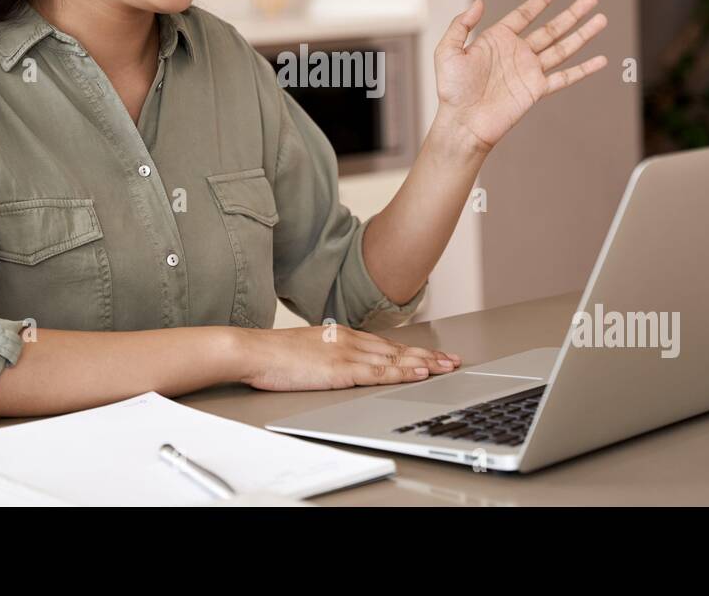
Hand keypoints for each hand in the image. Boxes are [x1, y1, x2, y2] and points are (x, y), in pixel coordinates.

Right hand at [238, 325, 462, 390]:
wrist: (254, 350)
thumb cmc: (275, 354)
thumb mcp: (309, 349)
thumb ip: (329, 353)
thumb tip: (341, 363)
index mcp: (343, 336)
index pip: (386, 345)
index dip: (413, 351)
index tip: (434, 355)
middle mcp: (350, 341)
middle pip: (397, 349)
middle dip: (428, 356)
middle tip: (453, 361)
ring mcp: (346, 354)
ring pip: (394, 359)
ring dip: (423, 363)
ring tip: (446, 367)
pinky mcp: (340, 369)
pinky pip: (377, 372)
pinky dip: (401, 372)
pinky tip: (418, 373)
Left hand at [434, 0, 607, 153]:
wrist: (463, 122)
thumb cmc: (451, 90)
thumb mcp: (446, 52)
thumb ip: (460, 25)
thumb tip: (478, 3)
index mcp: (498, 39)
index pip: (525, 14)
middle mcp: (517, 52)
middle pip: (552, 28)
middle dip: (572, 13)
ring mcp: (529, 71)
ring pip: (563, 48)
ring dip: (583, 34)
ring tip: (601, 19)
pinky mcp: (537, 90)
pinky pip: (565, 77)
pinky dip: (584, 69)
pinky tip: (601, 60)